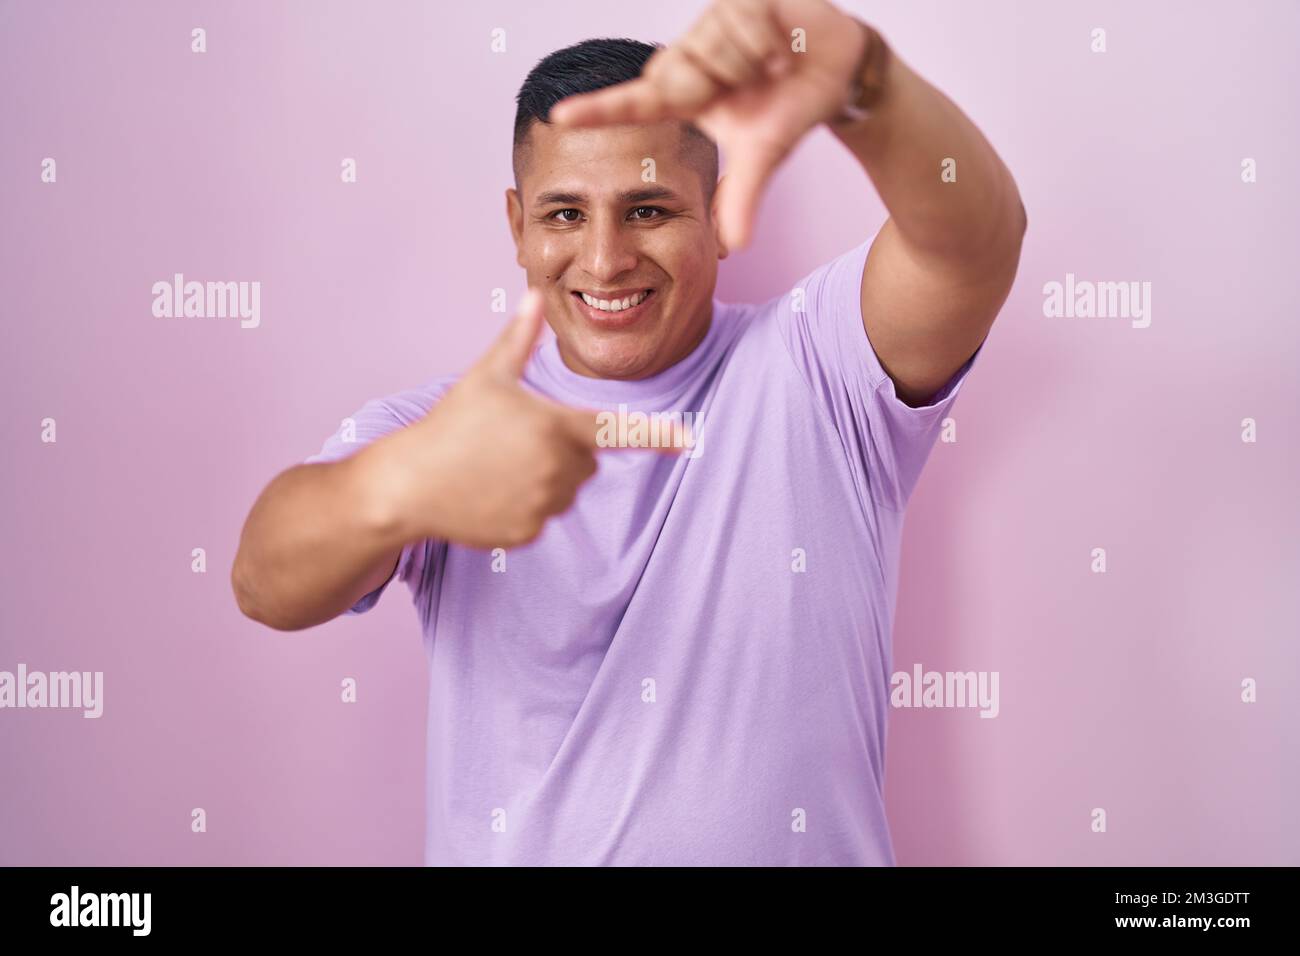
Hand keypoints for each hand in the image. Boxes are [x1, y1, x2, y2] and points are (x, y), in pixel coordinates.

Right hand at [379, 290, 683, 548]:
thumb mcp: (486, 375)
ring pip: (566, 490)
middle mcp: (559, 469)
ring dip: (544, 478)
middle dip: (560, 448)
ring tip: (496, 466)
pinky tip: (489, 493)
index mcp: (557, 426)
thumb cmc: (449, 423)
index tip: (688, 439)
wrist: (408, 484)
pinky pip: (543, 517)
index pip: (619, 430)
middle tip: (512, 440)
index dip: (658, 436)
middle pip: (586, 460)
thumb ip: (519, 338)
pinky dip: (523, 507)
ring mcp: (545, 505)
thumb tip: (533, 294)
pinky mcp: (528, 533)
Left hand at [548, 0, 866, 249]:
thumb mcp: (764, 155)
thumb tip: (735, 246)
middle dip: (720, 86)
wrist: (837, 69)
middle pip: (676, 75)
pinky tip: (780, 44)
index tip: (559, 117)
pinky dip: (767, 41)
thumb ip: (742, 196)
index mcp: (686, 96)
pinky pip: (738, 23)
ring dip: (752, 62)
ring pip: (711, 49)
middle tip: (756, 85)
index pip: (633, 105)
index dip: (598, 111)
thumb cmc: (790, 109)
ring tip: (773, 63)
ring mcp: (707, 24)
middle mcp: (688, 58)